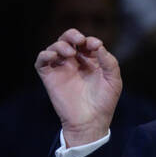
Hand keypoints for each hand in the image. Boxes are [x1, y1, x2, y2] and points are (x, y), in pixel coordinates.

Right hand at [35, 28, 122, 145]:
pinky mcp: (49, 77)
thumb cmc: (104, 102)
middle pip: (68, 39)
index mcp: (90, 61)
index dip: (90, 40)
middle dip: (72, 35)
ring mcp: (61, 68)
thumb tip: (98, 45)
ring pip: (54, 47)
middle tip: (79, 40)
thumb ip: (109, 62)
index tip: (96, 46)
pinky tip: (54, 56)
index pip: (86, 42)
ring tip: (70, 53)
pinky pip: (41, 60)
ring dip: (61, 45)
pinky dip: (45, 55)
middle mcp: (74, 62)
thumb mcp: (113, 81)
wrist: (90, 122)